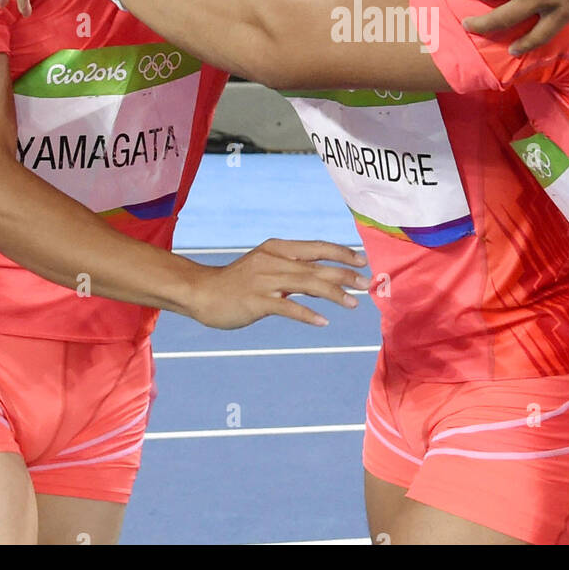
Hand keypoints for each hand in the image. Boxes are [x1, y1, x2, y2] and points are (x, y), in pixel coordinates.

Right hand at [188, 239, 368, 328]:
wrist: (202, 292)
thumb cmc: (237, 281)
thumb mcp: (265, 264)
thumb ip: (291, 267)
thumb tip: (323, 275)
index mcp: (278, 248)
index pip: (316, 247)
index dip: (341, 253)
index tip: (362, 260)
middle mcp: (274, 261)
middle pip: (317, 267)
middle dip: (345, 275)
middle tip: (367, 283)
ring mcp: (265, 281)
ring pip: (307, 285)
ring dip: (333, 294)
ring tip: (353, 303)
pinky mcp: (256, 301)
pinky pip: (287, 307)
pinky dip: (307, 314)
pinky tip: (323, 322)